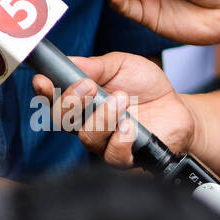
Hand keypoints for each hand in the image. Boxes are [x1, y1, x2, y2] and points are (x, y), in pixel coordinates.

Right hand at [31, 52, 194, 166]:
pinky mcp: (124, 157)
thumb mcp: (122, 64)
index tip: (43, 81)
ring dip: (103, 116)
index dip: (43, 91)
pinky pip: (112, 155)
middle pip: (60, 120)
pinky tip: (131, 125)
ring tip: (123, 99)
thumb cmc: (146, 86)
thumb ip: (96, 65)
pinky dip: (121, 139)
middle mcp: (86, 121)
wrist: (176, 107)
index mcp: (81, 98)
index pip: (52, 98)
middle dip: (70, 101)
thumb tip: (70, 61)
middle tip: (88, 86)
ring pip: (86, 136)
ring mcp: (103, 141)